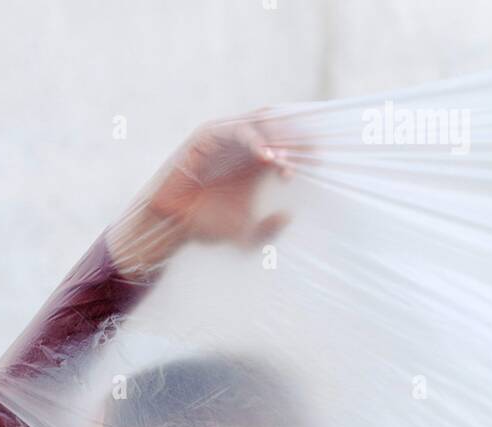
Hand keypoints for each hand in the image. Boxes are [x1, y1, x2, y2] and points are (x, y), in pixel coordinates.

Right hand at [108, 114, 294, 273]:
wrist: (173, 225)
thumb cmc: (207, 227)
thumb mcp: (245, 237)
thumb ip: (268, 232)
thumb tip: (288, 217)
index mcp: (257, 162)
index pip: (288, 144)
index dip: (304, 148)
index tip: (319, 161)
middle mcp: (244, 145)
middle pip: (278, 128)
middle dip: (295, 137)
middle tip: (309, 151)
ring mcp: (226, 138)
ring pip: (260, 124)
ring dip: (276, 139)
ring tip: (285, 160)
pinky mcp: (207, 136)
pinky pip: (235, 130)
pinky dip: (253, 140)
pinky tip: (266, 157)